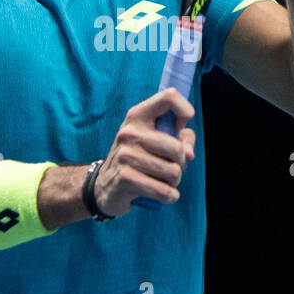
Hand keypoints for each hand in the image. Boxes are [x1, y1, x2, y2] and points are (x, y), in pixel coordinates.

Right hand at [96, 89, 196, 214]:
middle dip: (181, 163)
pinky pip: (163, 191)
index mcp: (138, 115)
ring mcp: (125, 155)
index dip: (185, 112)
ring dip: (174, 182)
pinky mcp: (125, 178)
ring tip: (163, 181)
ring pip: (173, 172)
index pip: (169, 97)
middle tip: (170, 167)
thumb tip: (188, 153)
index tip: (180, 128)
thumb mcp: (156, 141)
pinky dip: (169, 196)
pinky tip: (163, 195)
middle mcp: (130, 132)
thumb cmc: (139, 159)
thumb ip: (181, 138)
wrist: (105, 186)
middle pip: (177, 148)